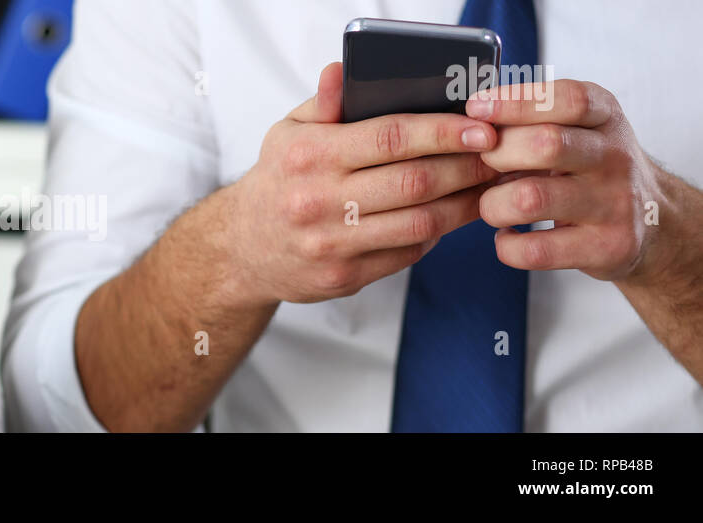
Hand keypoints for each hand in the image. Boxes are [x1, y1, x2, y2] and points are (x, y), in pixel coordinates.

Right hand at [223, 62, 498, 304]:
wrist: (243, 248)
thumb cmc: (277, 181)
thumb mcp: (287, 133)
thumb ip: (324, 103)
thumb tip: (343, 70)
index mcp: (310, 155)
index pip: (390, 138)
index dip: (443, 132)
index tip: (482, 128)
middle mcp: (319, 200)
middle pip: (415, 182)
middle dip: (468, 168)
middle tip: (500, 157)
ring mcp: (332, 243)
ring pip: (420, 223)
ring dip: (464, 205)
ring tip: (486, 187)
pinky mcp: (344, 276)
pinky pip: (407, 253)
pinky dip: (436, 234)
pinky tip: (449, 216)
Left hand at [472, 80, 668, 280]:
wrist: (655, 219)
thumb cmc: (594, 167)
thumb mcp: (580, 128)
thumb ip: (536, 117)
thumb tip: (472, 114)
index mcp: (607, 117)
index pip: (567, 99)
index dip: (515, 101)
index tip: (475, 109)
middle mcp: (615, 157)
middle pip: (545, 144)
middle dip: (498, 154)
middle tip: (486, 166)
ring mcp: (614, 204)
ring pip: (531, 199)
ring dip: (493, 204)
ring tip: (494, 205)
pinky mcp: (607, 247)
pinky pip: (535, 250)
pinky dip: (507, 245)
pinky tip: (508, 235)